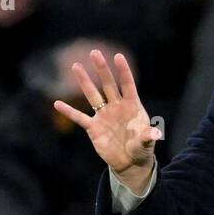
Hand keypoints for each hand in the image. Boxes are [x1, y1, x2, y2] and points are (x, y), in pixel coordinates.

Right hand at [53, 49, 161, 191]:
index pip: (128, 85)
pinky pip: (79, 117)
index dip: (123, 71)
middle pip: (108, 85)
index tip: (118, 56)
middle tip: (95, 52)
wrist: (129, 162)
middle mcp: (117, 107)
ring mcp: (104, 115)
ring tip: (76, 66)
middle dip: (102, 69)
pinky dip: (69, 111)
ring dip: (84, 81)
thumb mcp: (147, 142)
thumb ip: (148, 136)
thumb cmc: (141, 149)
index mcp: (132, 106)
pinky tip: (57, 103)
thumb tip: (156, 133)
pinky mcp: (94, 127)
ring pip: (93, 95)